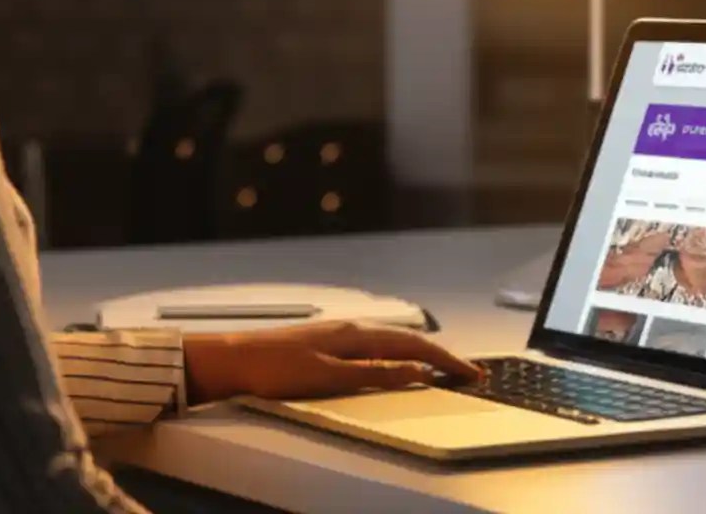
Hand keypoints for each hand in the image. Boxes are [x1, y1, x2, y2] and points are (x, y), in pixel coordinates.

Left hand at [182, 322, 480, 403]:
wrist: (233, 359)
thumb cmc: (275, 368)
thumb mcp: (328, 376)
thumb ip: (374, 374)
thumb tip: (415, 370)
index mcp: (358, 336)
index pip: (415, 346)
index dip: (446, 360)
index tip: (472, 374)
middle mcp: (354, 329)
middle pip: (409, 341)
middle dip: (441, 356)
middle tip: (468, 374)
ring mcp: (341, 334)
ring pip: (393, 342)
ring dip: (421, 355)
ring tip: (441, 369)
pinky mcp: (329, 343)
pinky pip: (377, 347)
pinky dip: (398, 355)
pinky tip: (395, 364)